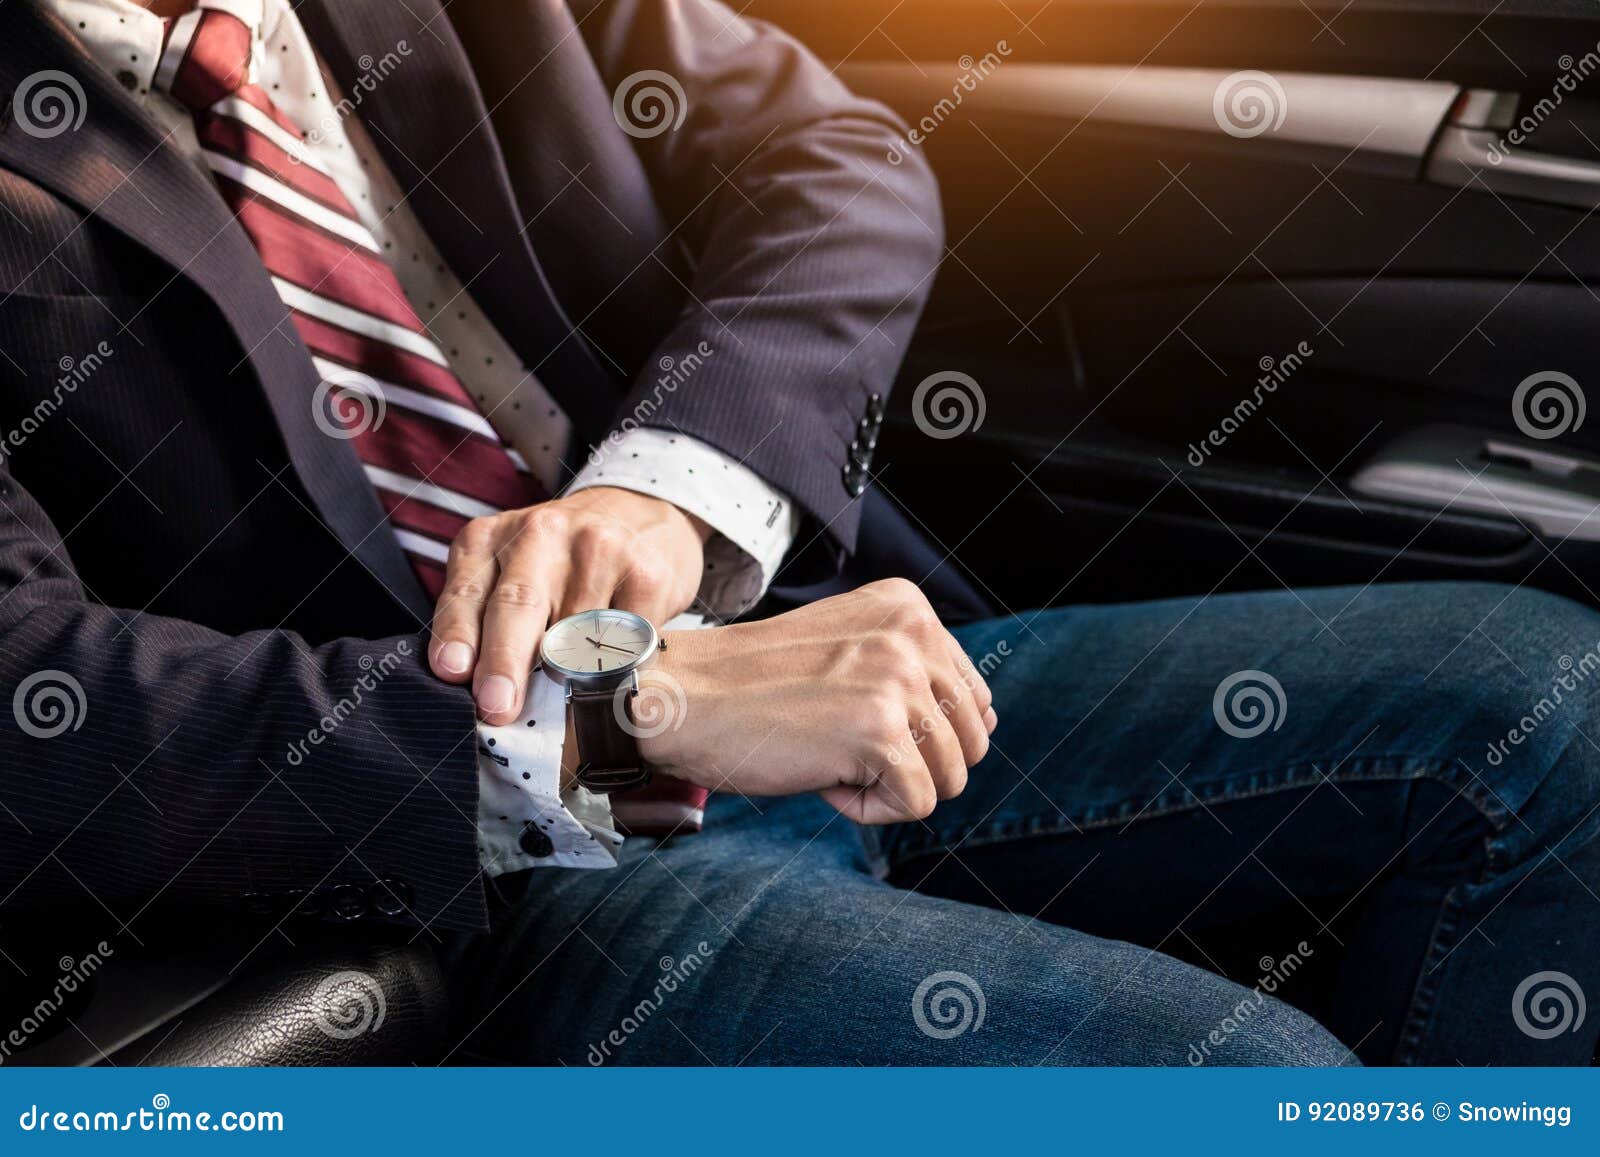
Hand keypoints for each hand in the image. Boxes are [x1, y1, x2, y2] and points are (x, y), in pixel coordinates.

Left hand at [428, 487, 709, 723]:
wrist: (638, 515)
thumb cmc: (559, 560)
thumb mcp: (507, 572)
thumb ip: (486, 622)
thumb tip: (479, 696)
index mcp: (491, 538)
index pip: (467, 592)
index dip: (457, 634)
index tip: (453, 671)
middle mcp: (541, 534)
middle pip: (519, 604)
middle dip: (504, 661)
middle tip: (497, 706)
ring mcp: (599, 549)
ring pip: (576, 635)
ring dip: (568, 677)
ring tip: (573, 688)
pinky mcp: (645, 573)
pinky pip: (624, 642)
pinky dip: (616, 669)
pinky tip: (616, 666)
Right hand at [639, 579, 995, 822]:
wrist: (682, 697)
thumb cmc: (757, 685)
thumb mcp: (849, 650)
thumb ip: (916, 671)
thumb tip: (988, 724)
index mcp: (910, 607)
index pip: (973, 697)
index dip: (919, 732)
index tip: (854, 717)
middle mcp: (914, 635)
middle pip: (971, 742)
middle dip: (914, 763)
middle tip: (840, 740)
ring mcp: (899, 681)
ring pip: (949, 780)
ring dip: (887, 787)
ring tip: (827, 752)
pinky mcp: (880, 733)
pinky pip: (915, 806)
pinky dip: (865, 810)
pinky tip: (819, 774)